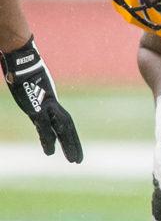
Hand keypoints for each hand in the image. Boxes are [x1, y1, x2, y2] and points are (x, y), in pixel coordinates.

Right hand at [3, 37, 80, 162]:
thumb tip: (23, 83)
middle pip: (67, 127)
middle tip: (78, 161)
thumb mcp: (30, 80)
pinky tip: (51, 152)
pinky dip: (48, 140)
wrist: (23, 59)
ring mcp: (45, 106)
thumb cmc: (24, 66)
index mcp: (51, 100)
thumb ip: (32, 89)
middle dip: (73, 144)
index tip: (71, 146)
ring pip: (62, 129)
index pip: (64, 120)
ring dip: (68, 145)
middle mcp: (51, 105)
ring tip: (74, 160)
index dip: (69, 134)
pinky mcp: (36, 108)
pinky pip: (45, 127)